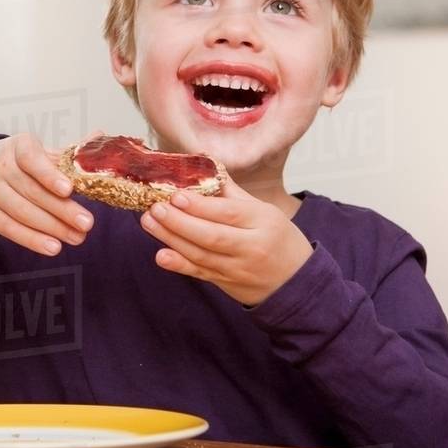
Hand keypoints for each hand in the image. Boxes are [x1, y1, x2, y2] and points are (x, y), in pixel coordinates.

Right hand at [0, 129, 104, 256]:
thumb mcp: (39, 153)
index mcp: (18, 146)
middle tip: (87, 223)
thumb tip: (99, 138)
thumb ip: (67, 153)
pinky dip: (33, 240)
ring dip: (53, 228)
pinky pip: (10, 229)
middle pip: (32, 191)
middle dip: (62, 209)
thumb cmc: (19, 163)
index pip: (32, 158)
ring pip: (23, 212)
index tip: (69, 189)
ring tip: (77, 237)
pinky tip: (53, 247)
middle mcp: (0, 166)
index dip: (49, 175)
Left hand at [138, 173, 313, 305]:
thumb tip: (207, 164)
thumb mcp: (265, 211)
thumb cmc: (279, 239)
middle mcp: (250, 247)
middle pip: (211, 235)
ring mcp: (237, 268)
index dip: (200, 205)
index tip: (176, 194)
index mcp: (262, 222)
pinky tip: (161, 256)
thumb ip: (233, 192)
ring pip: (201, 254)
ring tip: (149, 222)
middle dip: (180, 222)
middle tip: (155, 207)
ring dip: (172, 239)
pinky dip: (179, 265)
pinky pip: (201, 273)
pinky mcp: (226, 283)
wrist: (297, 282)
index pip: (228, 213)